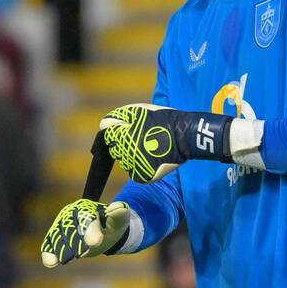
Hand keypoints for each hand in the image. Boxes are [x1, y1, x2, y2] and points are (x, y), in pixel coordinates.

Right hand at [41, 199, 130, 267]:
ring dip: (60, 248)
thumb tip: (117, 208)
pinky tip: (50, 262)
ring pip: (59, 236)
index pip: (86, 217)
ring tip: (63, 260)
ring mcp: (62, 225)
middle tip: (79, 254)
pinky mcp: (56, 237)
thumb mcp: (121, 219)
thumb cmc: (113, 224)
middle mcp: (70, 214)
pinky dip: (49, 252)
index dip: (89, 229)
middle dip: (74, 242)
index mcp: (86, 207)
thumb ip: (120, 214)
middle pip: (69, 228)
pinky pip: (50, 243)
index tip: (94, 242)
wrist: (105, 232)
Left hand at [100, 103, 231, 183]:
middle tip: (141, 140)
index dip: (117, 132)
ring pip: (125, 163)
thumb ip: (117, 117)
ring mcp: (135, 165)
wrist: (184, 136)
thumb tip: (102, 126)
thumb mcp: (138, 111)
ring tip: (148, 149)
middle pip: (115, 151)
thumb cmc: (161, 120)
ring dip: (131, 157)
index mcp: (122, 136)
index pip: (108, 136)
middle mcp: (126, 152)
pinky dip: (140, 168)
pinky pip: (134, 173)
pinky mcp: (144, 176)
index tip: (128, 131)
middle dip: (124, 145)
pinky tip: (151, 158)